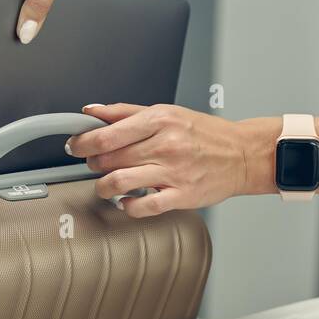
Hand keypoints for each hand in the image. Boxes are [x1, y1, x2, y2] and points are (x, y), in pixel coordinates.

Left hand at [67, 104, 278, 216]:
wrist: (243, 154)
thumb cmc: (206, 134)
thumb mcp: (167, 113)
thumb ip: (127, 113)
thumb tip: (92, 111)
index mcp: (160, 120)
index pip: (107, 133)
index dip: (83, 142)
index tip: (76, 146)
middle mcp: (165, 145)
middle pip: (110, 158)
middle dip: (93, 164)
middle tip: (94, 165)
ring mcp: (174, 172)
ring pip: (121, 182)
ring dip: (104, 187)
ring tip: (105, 186)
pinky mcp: (182, 196)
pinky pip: (144, 207)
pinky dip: (127, 207)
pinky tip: (126, 202)